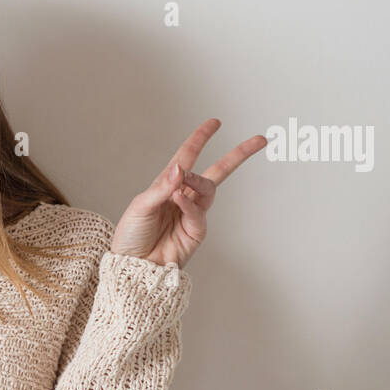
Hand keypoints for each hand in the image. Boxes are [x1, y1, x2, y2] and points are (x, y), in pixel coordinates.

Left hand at [109, 118, 264, 269]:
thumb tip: (179, 168)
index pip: (187, 157)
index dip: (200, 139)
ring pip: (209, 188)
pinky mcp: (196, 231)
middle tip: (258, 141)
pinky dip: (188, 203)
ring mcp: (192, 213)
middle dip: (237, 155)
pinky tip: (177, 199)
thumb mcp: (140, 207)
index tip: (214, 123)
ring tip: (183, 182)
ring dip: (197, 180)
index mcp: (166, 185)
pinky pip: (198, 211)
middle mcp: (182, 196)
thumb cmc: (131, 237)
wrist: (133, 266)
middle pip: (216, 171)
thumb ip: (161, 188)